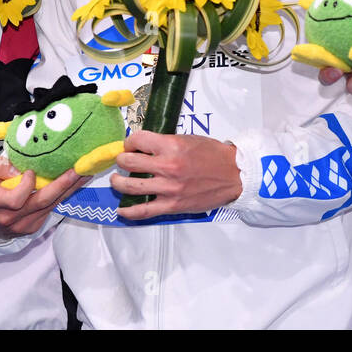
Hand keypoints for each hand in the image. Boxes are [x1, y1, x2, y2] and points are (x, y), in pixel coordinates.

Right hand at [0, 156, 84, 238]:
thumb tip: (20, 167)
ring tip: (85, 174)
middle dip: (63, 184)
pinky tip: (74, 184)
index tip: (31, 171)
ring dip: (69, 189)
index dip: (27, 185)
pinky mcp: (33, 227)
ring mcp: (24, 226)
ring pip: (51, 206)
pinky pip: (50, 210)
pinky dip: (62, 196)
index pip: (17, 199)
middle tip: (79, 169)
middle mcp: (11, 219)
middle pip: (42, 202)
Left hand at [112, 131, 240, 220]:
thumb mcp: (188, 139)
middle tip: (124, 161)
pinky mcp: (171, 205)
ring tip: (118, 180)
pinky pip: (143, 211)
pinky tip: (122, 210)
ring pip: (130, 186)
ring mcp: (168, 188)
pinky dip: (129, 211)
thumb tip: (144, 146)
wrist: (233, 174)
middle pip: (128, 162)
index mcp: (171, 146)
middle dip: (122, 159)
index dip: (129, 142)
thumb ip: (165, 142)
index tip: (130, 146)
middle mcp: (167, 166)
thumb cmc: (213, 155)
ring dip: (119, 182)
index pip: (137, 140)